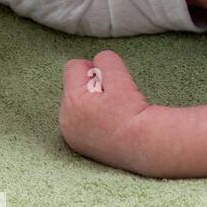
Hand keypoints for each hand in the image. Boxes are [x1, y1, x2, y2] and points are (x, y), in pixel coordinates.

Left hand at [60, 50, 148, 174]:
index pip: (73, 66)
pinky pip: (80, 121)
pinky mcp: (78, 146)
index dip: (93, 67)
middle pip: (74, 86)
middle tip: (113, 98)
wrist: (142, 145)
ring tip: (112, 112)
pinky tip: (108, 124)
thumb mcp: (120, 77)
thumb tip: (99, 60)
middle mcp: (65, 119)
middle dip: (92, 85)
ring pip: (78, 103)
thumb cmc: (131, 111)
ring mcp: (70, 135)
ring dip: (92, 101)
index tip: (109, 80)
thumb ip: (106, 60)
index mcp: (71, 100)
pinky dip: (91, 118)